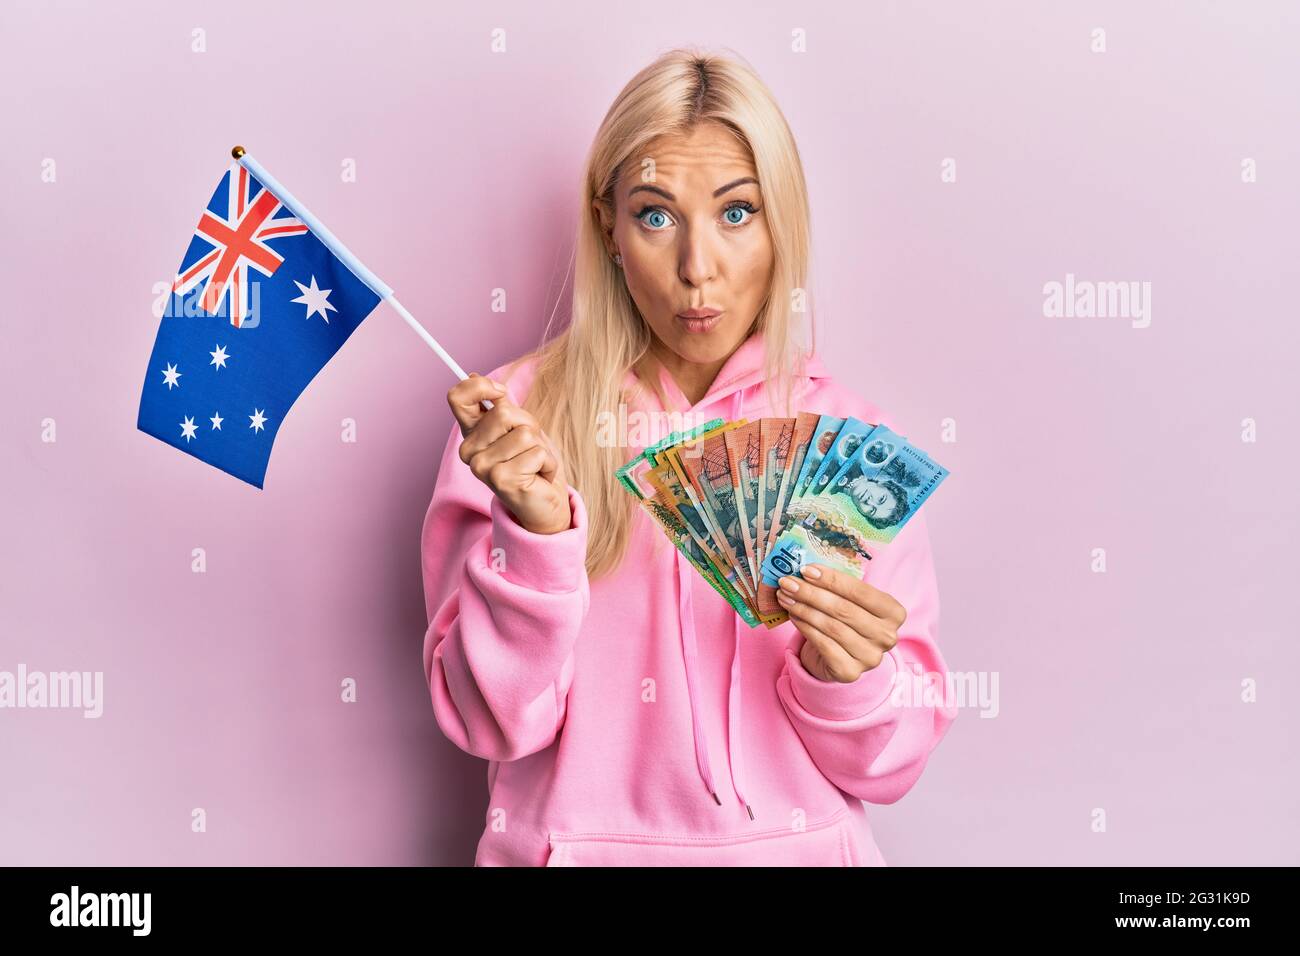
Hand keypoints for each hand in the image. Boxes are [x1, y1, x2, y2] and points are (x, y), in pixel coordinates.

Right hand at [447, 373, 572, 534]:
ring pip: (524, 433)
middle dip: (529, 424)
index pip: (458, 396)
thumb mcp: (515, 427)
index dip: (480, 385)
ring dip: (540, 447)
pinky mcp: (501, 479)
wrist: (542, 502)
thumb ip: (498, 404)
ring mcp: (482, 467)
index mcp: (470, 434)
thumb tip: (474, 375)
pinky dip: (548, 463)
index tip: (500, 392)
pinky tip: (539, 477)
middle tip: (530, 447)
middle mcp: (469, 451)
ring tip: (535, 464)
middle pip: (505, 412)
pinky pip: (537, 452)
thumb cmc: (530, 463)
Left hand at [776, 564, 905, 682]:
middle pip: (843, 609)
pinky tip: (793, 615)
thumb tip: (806, 571)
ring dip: (804, 609)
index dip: (832, 580)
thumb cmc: (846, 621)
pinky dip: (805, 627)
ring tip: (785, 597)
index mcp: (894, 613)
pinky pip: (823, 644)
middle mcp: (887, 636)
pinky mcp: (850, 672)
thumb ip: (837, 587)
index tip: (806, 570)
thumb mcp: (850, 601)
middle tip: (787, 582)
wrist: (841, 658)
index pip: (861, 592)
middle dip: (811, 593)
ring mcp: (870, 657)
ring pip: (831, 627)